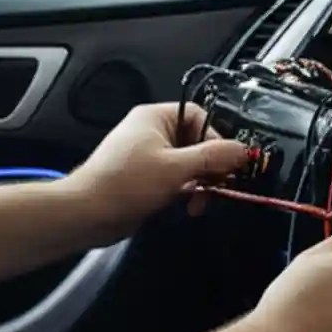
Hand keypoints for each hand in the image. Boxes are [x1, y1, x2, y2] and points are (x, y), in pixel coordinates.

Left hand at [66, 102, 249, 241]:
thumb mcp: (175, 168)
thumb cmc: (128, 184)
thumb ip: (212, 158)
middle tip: (218, 187)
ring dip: (200, 184)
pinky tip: (188, 207)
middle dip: (209, 167)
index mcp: (155, 117)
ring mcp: (148, 156)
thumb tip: (244, 150)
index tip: (227, 163)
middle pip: (196, 142)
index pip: (199, 117)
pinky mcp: (146, 179)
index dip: (216, 138)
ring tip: (199, 203)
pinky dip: (186, 192)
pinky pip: (176, 180)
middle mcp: (152, 132)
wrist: (86, 214)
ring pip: (188, 164)